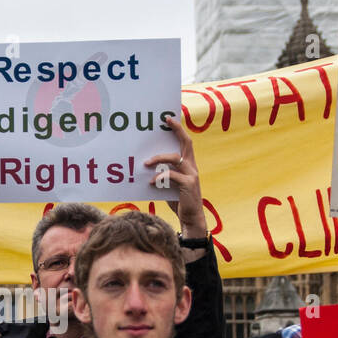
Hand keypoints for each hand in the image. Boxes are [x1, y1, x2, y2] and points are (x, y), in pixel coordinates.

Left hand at [146, 115, 206, 241]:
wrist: (191, 218)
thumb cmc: (179, 201)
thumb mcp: (170, 185)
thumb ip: (163, 174)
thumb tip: (146, 167)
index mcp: (188, 165)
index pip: (185, 142)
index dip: (178, 129)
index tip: (168, 119)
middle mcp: (192, 167)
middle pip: (186, 143)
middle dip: (176, 130)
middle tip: (164, 121)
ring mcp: (191, 175)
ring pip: (174, 159)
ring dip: (158, 159)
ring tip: (145, 164)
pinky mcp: (188, 185)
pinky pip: (171, 176)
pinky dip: (160, 178)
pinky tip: (151, 183)